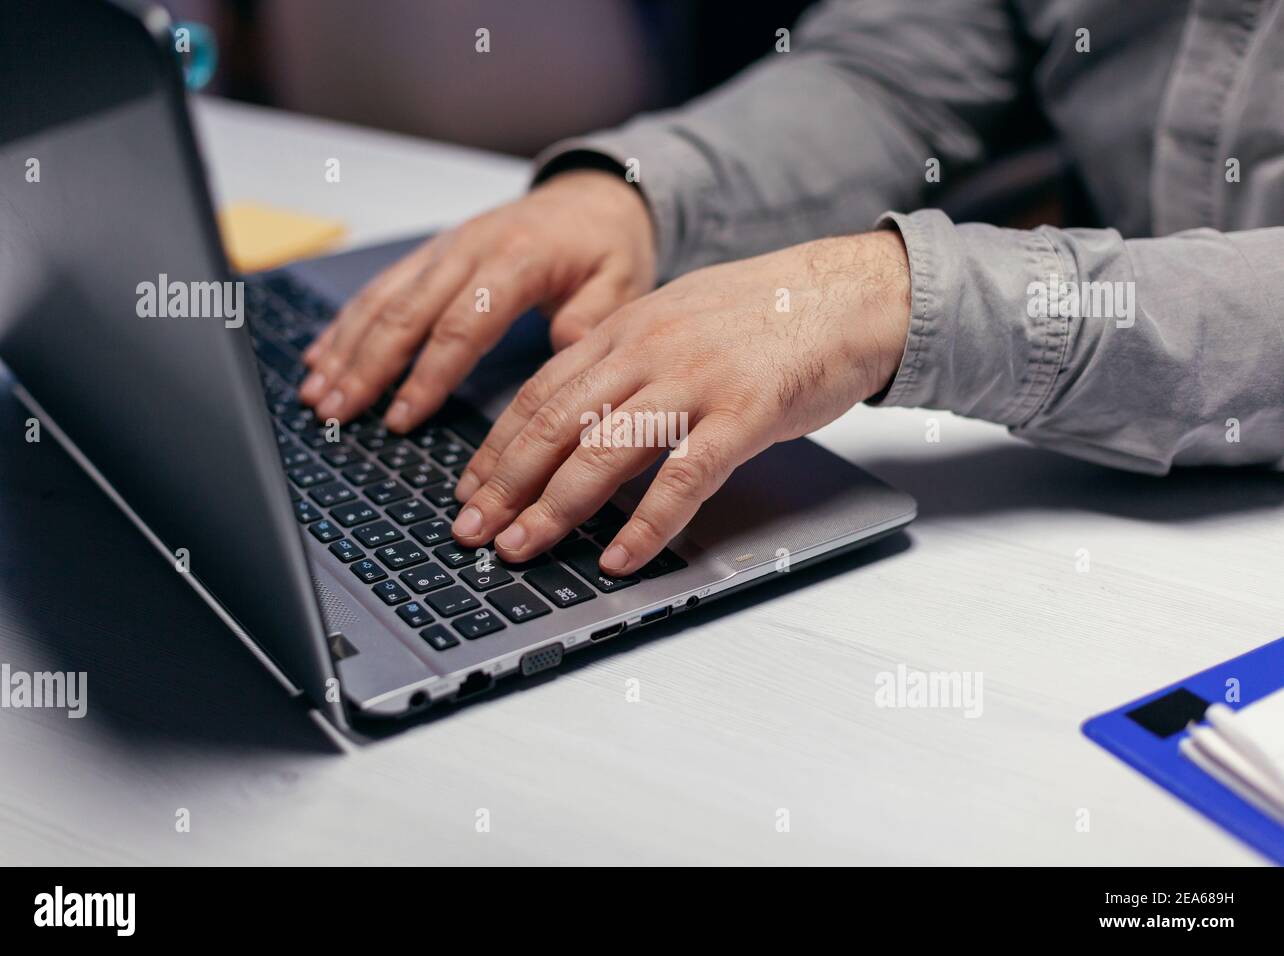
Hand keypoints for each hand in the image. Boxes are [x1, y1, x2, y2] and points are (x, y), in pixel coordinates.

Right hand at [298, 170, 655, 430]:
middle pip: (405, 314)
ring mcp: (445, 248)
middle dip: (365, 368)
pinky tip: (320, 355)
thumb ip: (593, 319)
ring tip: (316, 394)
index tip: (401, 419)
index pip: (461, 326)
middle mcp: (469, 249)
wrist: (594, 195)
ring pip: (383, 300)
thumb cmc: (607, 245)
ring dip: (345, 348)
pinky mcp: (432, 253)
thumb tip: (564, 356)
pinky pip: (381, 287)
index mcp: (515, 259)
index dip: (427, 376)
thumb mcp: (622, 281)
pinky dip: (347, 323)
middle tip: (335, 413)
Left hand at [449, 230, 911, 574]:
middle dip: (505, 483)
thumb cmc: (767, 314)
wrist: (852, 292)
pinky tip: (619, 559)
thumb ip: (626, 358)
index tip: (468, 488)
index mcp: (627, 328)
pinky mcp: (744, 414)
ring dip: (555, 508)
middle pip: (556, 424)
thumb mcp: (678, 318)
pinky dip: (646, 525)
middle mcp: (649, 350)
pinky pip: (683, 479)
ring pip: (605, 451)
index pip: (541, 392)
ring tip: (521, 549)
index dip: (497, 446)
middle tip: (471, 531)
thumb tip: (577, 411)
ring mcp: (696, 381)